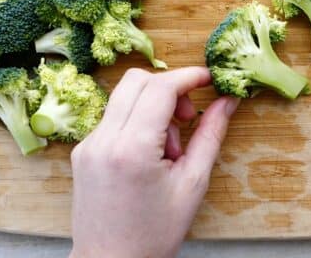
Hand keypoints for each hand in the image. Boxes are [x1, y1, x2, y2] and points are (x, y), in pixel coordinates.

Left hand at [69, 67, 239, 257]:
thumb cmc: (154, 234)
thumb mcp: (193, 183)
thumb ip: (211, 135)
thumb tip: (227, 101)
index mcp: (131, 150)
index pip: (160, 88)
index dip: (188, 77)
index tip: (208, 79)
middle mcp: (103, 140)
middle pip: (136, 81)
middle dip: (169, 88)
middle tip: (186, 118)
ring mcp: (88, 144)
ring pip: (123, 97)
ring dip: (152, 107)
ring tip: (167, 150)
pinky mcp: (82, 151)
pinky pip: (113, 118)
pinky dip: (136, 123)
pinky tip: (149, 157)